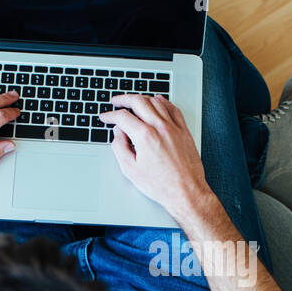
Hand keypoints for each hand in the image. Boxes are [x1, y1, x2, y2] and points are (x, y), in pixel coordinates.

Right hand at [100, 93, 209, 217]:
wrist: (186, 192)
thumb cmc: (161, 185)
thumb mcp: (131, 170)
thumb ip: (119, 147)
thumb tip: (118, 134)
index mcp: (145, 137)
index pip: (123, 117)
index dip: (110, 115)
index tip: (105, 117)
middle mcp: (160, 128)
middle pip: (138, 102)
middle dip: (123, 99)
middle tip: (116, 102)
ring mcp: (174, 128)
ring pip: (156, 101)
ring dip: (142, 98)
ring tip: (133, 101)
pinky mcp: (184, 131)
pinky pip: (173, 108)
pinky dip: (163, 101)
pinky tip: (158, 101)